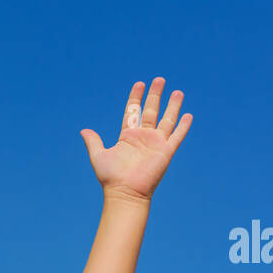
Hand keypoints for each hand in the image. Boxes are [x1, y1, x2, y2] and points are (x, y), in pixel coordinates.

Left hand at [80, 77, 191, 202]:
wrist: (125, 192)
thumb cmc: (111, 177)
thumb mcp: (99, 155)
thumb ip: (94, 141)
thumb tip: (83, 131)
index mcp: (128, 136)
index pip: (133, 111)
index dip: (136, 97)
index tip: (139, 83)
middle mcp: (143, 137)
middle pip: (151, 110)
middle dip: (155, 95)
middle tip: (159, 79)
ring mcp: (156, 144)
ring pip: (167, 120)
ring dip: (173, 106)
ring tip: (178, 92)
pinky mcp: (166, 152)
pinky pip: (177, 136)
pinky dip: (183, 126)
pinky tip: (188, 115)